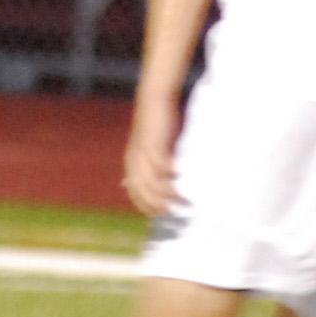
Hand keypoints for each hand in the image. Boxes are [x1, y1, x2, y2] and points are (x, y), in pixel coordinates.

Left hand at [123, 100, 182, 217]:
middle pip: (144, 190)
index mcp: (132, 163)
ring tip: (183, 200)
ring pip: (153, 180)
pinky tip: (180, 175)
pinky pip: (160, 163)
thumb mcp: (149, 148)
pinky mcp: (153, 142)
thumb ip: (150, 165)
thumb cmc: (156, 125)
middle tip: (176, 211)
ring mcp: (142, 152)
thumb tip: (156, 180)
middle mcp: (134, 160)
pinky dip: (169, 172)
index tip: (160, 216)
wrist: (153, 100)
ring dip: (169, 192)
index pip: (135, 192)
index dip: (146, 206)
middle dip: (159, 204)